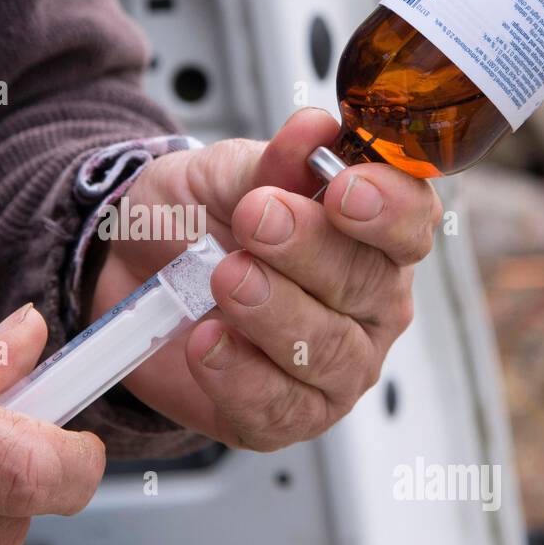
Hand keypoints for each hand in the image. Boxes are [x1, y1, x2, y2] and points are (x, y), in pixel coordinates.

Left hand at [91, 108, 441, 449]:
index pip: (411, 221)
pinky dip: (238, 374)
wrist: (132, 275)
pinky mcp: (288, 416)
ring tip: (224, 278)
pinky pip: (278, 407)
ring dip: (274, 312)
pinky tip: (206, 340)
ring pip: (330, 352)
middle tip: (255, 219)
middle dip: (308, 250)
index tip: (341, 188)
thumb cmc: (196, 222)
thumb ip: (273, 162)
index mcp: (373, 234)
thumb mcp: (224, 176)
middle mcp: (371, 304)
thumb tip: (315, 128)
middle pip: (368, 285)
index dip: (386, 206)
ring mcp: (337, 366)